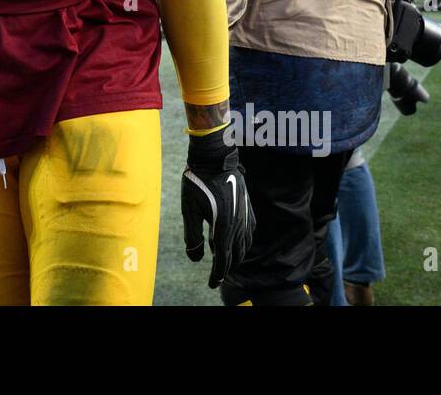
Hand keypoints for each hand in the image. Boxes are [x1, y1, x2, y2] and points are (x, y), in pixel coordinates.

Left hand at [181, 131, 254, 288]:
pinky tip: (237, 241)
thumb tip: (196, 259)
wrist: (214, 157)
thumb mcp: (189, 210)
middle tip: (217, 275)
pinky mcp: (248, 207)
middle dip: (227, 268)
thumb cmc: (197, 182)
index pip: (223, 259)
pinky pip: (250, 231)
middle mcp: (239, 224)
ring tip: (226, 261)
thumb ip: (192, 236)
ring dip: (237, 256)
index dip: (217, 274)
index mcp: (224, 226)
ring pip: (245, 244)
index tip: (211, 283)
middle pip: (236, 255)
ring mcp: (246, 215)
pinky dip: (244, 242)